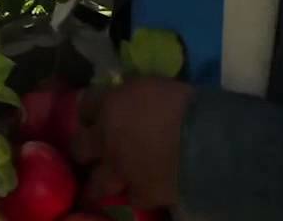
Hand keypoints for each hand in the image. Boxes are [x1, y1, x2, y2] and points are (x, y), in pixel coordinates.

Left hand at [72, 77, 193, 209]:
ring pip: (97, 184)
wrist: (204, 139)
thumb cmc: (183, 103)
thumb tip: (130, 95)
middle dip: (84, 148)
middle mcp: (106, 140)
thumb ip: (134, 91)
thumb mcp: (153, 83)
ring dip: (100, 182)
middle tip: (92, 150)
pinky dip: (135, 195)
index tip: (94, 112)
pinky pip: (132, 199)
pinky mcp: (142, 194)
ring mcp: (121, 170)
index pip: (86, 104)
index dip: (89, 109)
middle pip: (79, 147)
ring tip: (104, 184)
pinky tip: (140, 192)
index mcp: (110, 106)